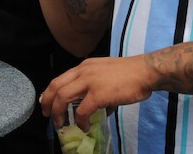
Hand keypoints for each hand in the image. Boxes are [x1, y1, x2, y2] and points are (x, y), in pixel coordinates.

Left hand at [40, 55, 155, 130]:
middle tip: (47, 115)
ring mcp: (90, 82)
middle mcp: (83, 71)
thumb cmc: (130, 74)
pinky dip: (79, 121)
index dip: (50, 92)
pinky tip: (83, 127)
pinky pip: (82, 110)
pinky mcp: (99, 94)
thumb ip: (97, 87)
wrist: (145, 71)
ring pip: (63, 97)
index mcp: (84, 66)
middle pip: (56, 86)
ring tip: (61, 123)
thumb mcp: (106, 74)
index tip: (47, 102)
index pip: (60, 78)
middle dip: (48, 102)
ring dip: (59, 112)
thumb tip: (99, 108)